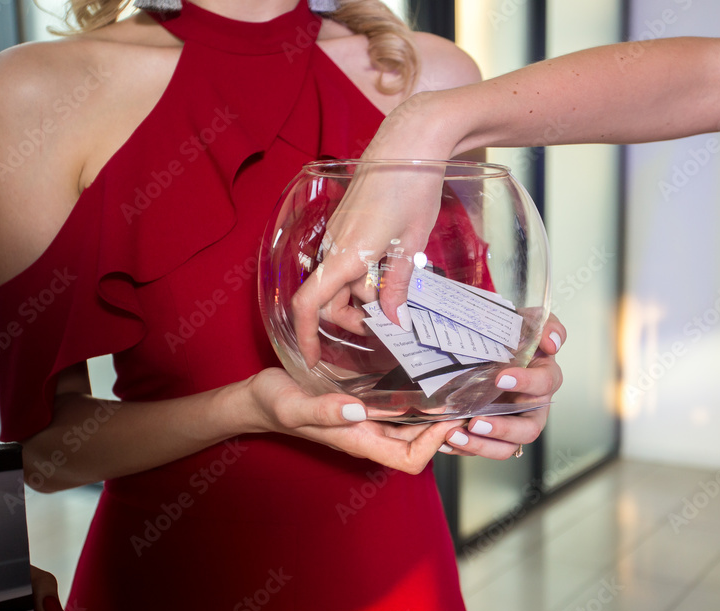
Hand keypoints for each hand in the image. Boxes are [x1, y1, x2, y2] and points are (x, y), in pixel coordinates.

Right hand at [245, 366, 460, 473]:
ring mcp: (368, 419)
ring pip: (413, 424)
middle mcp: (369, 433)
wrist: (258, 398)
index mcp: (358, 440)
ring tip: (458, 387)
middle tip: (468, 399)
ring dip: (436, 412)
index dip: (433, 444)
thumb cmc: (273, 404)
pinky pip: (400, 406)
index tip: (449, 417)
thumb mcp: (292, 406)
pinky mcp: (365, 403)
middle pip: (420, 443)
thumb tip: (356, 409)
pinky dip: (419, 397)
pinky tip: (430, 374)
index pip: (409, 458)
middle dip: (445, 427)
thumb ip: (322, 410)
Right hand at [292, 161, 446, 367]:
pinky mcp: (347, 226)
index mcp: (346, 254)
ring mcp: (338, 234)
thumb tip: (392, 319)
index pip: (309, 305)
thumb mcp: (411, 243)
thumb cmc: (413, 188)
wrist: (410, 142)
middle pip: (327, 299)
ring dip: (362, 296)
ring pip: (341, 282)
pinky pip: (347, 262)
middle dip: (351, 318)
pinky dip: (363, 276)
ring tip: (398, 293)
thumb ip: (397, 284)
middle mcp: (334, 245)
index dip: (305, 336)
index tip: (312, 360)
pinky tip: (390, 272)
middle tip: (387, 325)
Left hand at [440, 316, 566, 458]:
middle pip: (529, 429)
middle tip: (476, 421)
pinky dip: (463, 447)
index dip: (526, 382)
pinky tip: (443, 440)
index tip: (501, 378)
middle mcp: (532, 407)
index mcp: (545, 379)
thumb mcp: (531, 322)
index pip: (544, 384)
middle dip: (502, 428)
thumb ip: (547, 326)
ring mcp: (512, 423)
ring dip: (481, 445)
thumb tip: (552, 342)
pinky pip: (481, 448)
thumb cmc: (514, 336)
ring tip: (454, 435)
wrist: (490, 344)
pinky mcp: (492, 433)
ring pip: (506, 447)